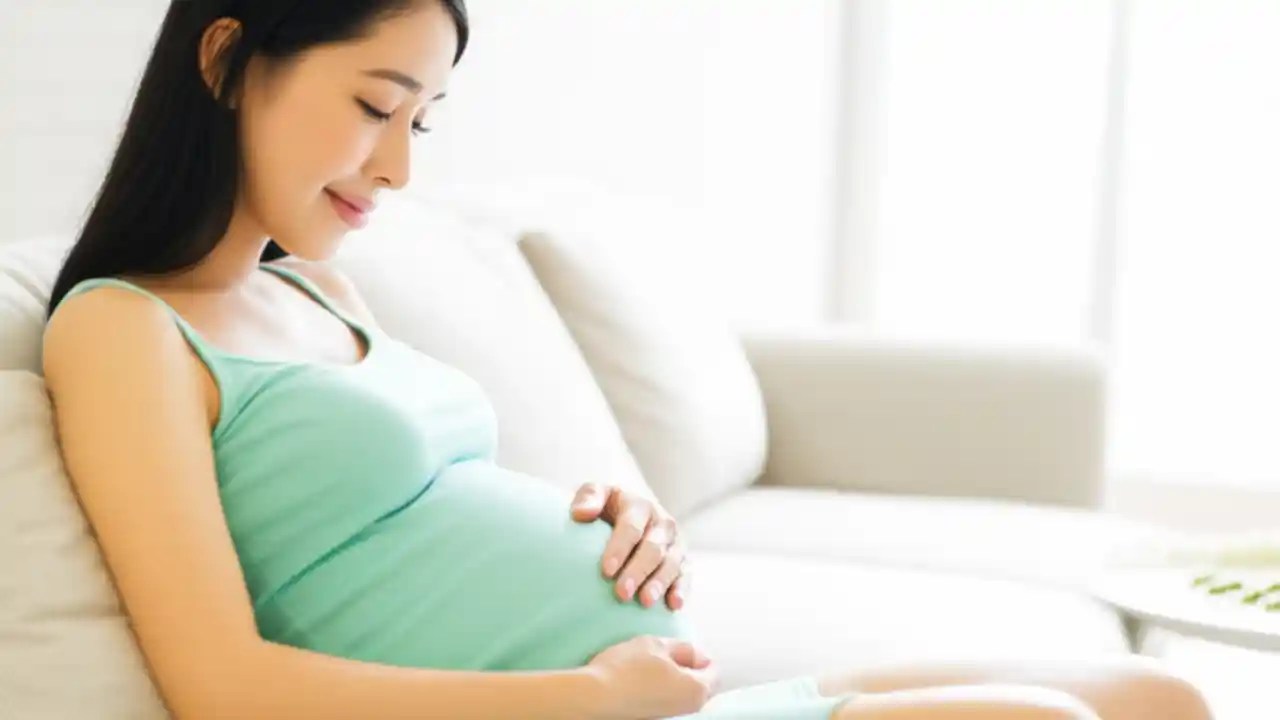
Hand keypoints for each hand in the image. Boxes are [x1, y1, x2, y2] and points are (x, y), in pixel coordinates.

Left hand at [570, 483, 690, 609]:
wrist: (628, 514)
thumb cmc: (606, 509)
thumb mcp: (595, 494)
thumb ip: (588, 498)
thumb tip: (580, 514)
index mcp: (640, 506)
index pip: (631, 527)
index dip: (620, 548)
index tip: (606, 570)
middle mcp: (662, 523)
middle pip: (653, 549)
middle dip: (638, 571)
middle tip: (621, 594)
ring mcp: (676, 543)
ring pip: (672, 564)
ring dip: (659, 583)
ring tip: (644, 602)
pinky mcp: (684, 562)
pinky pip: (686, 576)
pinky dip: (681, 590)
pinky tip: (673, 605)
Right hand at [585, 635, 715, 719]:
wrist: (594, 698)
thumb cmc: (626, 669)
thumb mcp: (657, 645)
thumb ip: (683, 648)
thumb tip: (697, 655)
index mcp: (698, 690)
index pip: (713, 669)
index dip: (698, 653)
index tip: (678, 648)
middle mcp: (689, 709)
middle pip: (699, 684)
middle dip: (686, 668)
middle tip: (663, 655)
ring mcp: (671, 717)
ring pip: (681, 693)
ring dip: (672, 679)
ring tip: (648, 666)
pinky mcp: (655, 719)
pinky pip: (666, 702)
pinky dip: (659, 691)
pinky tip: (640, 682)